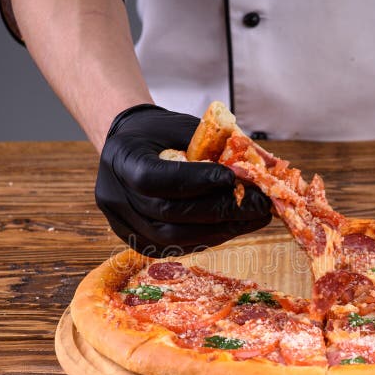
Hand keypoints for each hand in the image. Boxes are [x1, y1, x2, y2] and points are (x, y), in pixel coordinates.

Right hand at [95, 104, 271, 256]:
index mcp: (122, 158)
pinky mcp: (138, 242)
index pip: (155, 178)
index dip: (195, 181)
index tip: (231, 178)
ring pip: (174, 238)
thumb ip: (209, 148)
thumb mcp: (182, 127)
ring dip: (220, 230)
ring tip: (253, 218)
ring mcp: (124, 224)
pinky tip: (234, 226)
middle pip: (168, 214)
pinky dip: (209, 237)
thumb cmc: (160, 132)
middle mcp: (116, 196)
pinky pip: (176, 246)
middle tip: (258, 205)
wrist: (130, 146)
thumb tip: (251, 172)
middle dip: (219, 211)